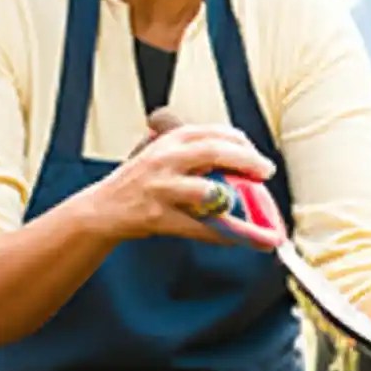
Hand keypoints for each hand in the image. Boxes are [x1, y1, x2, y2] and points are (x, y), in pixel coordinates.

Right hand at [87, 111, 276, 244]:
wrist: (103, 208)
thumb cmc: (139, 181)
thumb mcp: (163, 155)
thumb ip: (194, 152)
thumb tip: (240, 161)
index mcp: (170, 141)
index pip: (214, 132)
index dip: (242, 143)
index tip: (257, 156)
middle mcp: (166, 160)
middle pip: (214, 152)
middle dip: (247, 161)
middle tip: (266, 172)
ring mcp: (162, 189)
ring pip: (208, 192)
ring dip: (237, 202)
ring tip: (257, 212)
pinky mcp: (159, 217)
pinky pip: (200, 228)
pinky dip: (224, 235)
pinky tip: (239, 239)